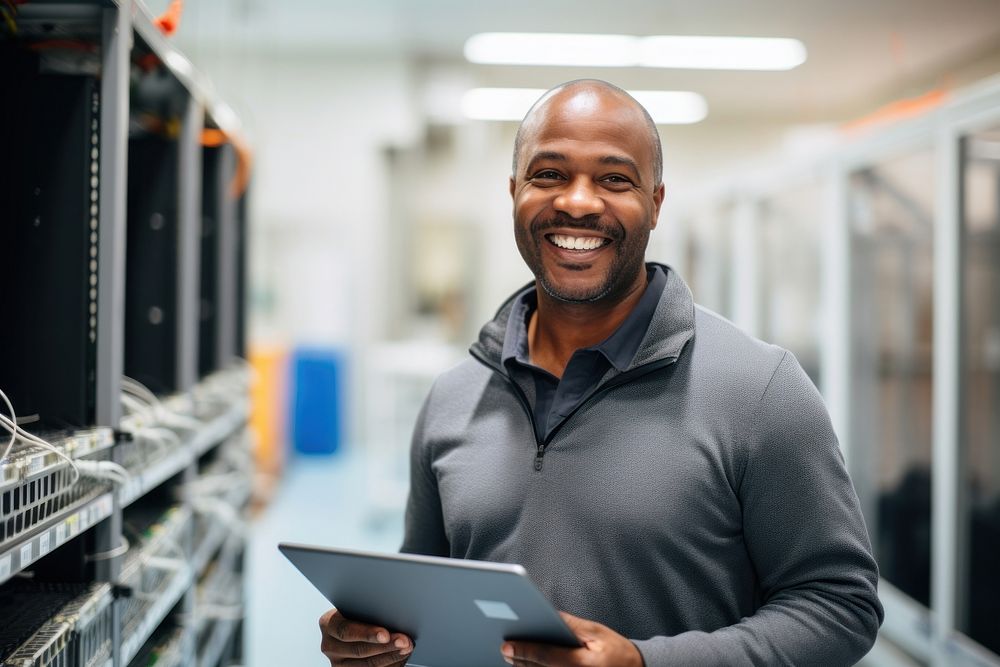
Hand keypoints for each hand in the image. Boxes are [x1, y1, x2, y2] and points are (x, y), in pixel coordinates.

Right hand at [318, 608, 413, 665]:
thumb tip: (392, 612)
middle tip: (404, 641)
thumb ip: (367, 610)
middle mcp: (329, 645)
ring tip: (407, 648)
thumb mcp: (357, 608)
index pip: (346, 630)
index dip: (367, 634)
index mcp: (328, 624)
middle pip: (359, 650)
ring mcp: (337, 663)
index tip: (385, 634)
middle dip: (386, 646)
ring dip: (391, 656)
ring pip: (366, 665)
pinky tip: (400, 657)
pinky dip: (390, 664)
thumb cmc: (359, 613)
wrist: (353, 629)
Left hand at [500, 612, 642, 666]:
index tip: (507, 645)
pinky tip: (528, 664)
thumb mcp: (597, 633)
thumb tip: (550, 614)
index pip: (546, 656)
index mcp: (581, 664)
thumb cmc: (618, 652)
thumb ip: (571, 625)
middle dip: (520, 659)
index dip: (524, 650)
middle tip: (504, 649)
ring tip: (513, 657)